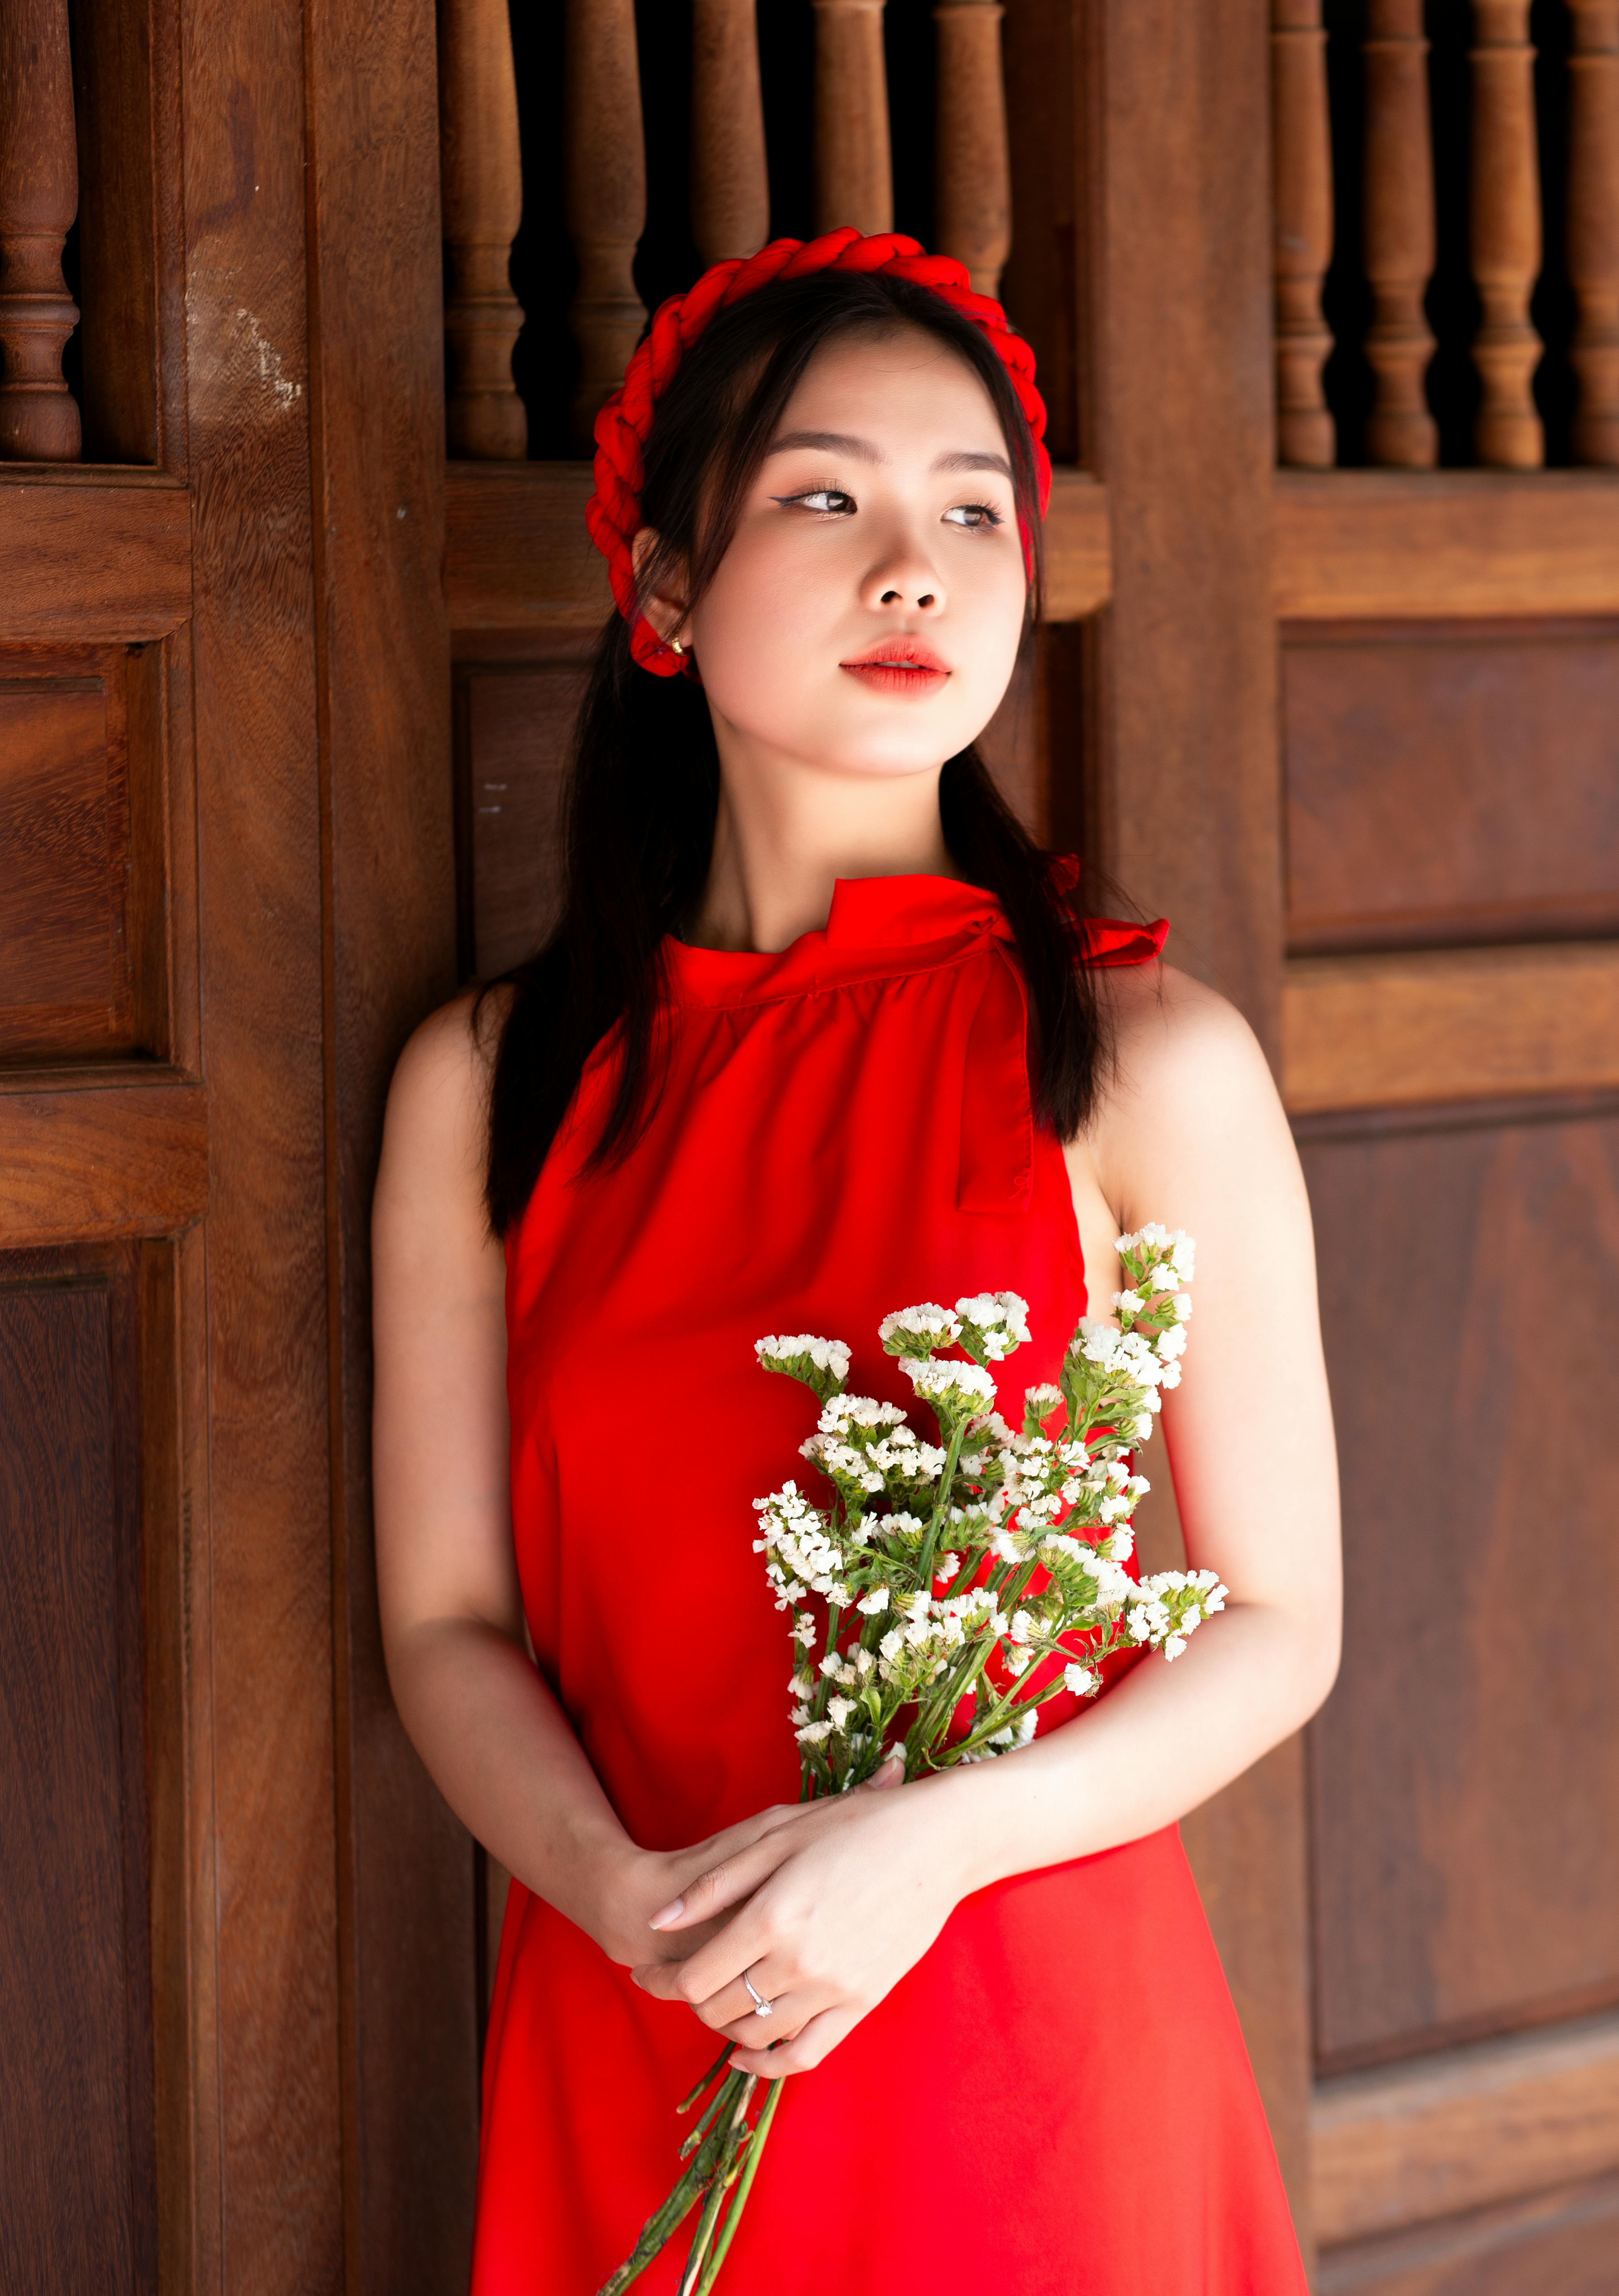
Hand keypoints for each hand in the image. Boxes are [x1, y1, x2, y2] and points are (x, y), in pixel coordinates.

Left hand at [629, 1759, 973, 2073]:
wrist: (935, 1842)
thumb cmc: (851, 1826)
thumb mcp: (775, 1835)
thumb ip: (713, 1884)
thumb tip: (655, 1922)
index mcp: (771, 1916)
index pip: (694, 1977)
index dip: (659, 1981)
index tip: (645, 1973)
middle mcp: (799, 1961)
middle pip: (718, 2010)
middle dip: (687, 2002)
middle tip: (679, 1982)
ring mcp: (834, 1988)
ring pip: (755, 2037)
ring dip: (723, 2028)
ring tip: (715, 2002)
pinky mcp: (863, 2003)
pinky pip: (805, 2054)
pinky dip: (769, 2066)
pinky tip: (748, 2056)